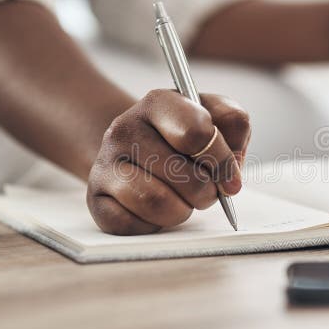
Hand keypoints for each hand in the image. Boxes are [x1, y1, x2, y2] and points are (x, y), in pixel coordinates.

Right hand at [87, 89, 250, 234]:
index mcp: (157, 102)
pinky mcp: (95, 198)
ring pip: (157, 203)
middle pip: (182, 176)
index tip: (231, 178)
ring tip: (183, 201)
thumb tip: (232, 162)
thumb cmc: (183, 134)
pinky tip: (156, 211)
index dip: (222, 162)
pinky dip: (153, 225)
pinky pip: (131, 225)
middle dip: (206, 192)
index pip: (196, 133)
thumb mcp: (214, 115)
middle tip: (206, 191)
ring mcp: (104, 164)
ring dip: (182, 211)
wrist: (137, 147)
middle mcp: (123, 129)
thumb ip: (233, 123)